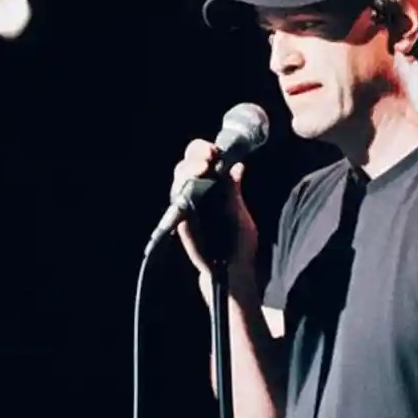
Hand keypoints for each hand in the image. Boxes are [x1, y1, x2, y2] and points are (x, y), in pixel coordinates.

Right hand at [171, 139, 258, 276]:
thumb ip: (234, 190)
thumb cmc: (239, 240)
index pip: (201, 160)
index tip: (215, 149)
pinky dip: (182, 194)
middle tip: (208, 155)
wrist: (234, 268)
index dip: (204, 150)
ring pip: (178, 182)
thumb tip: (237, 166)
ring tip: (202, 167)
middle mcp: (195, 194)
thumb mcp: (239, 211)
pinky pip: (177, 205)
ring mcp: (187, 208)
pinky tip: (191, 187)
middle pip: (186, 166)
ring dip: (188, 171)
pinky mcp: (183, 223)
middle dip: (195, 156)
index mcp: (211, 187)